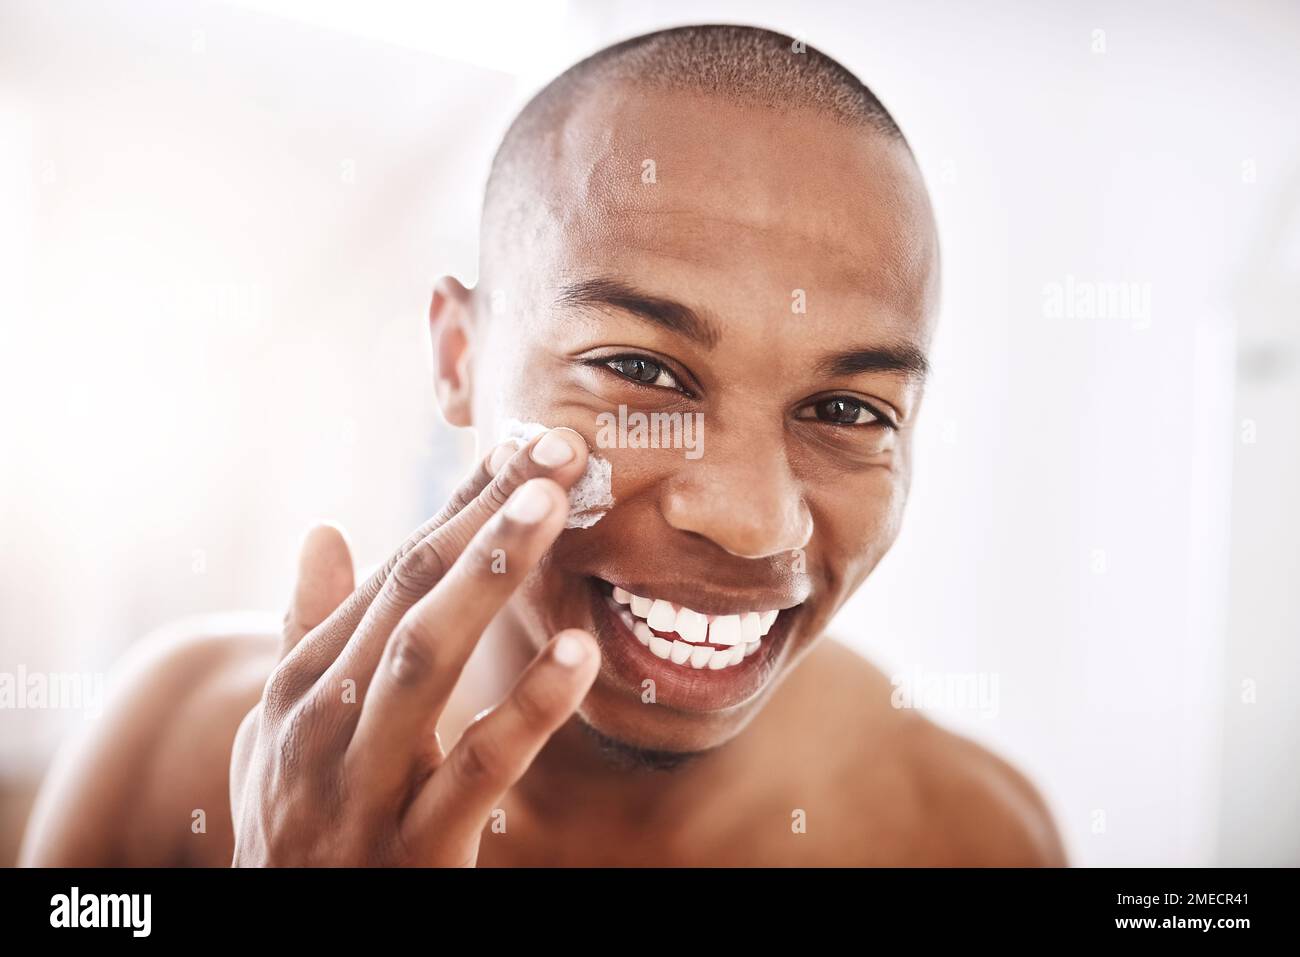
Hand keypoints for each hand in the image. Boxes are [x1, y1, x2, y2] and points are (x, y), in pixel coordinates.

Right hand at [228, 428, 599, 865]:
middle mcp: (323, 720)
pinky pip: (474, 770)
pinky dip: (527, 709)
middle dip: (482, 516)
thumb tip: (321, 531)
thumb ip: (309, 630)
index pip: (393, 571)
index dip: (461, 505)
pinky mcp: (413, 850)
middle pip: (409, 596)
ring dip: (489, 576)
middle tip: (552, 450)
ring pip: (425, 662)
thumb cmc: (298, 819)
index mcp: (304, 682)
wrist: (280, 941)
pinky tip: (580, 653)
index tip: (523, 447)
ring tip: (551, 507)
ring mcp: (363, 785)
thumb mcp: (284, 727)